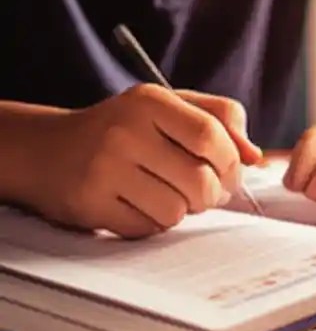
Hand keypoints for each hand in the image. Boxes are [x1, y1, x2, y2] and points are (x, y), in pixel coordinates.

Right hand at [32, 84, 262, 237]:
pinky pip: (148, 228)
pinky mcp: (89, 204)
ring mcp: (103, 170)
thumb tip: (255, 157)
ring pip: (177, 210)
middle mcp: (124, 132)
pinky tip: (140, 205)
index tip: (229, 170)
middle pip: (200, 181)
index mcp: (149, 102)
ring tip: (169, 195)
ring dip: (183, 210)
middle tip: (206, 191)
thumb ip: (220, 119)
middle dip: (213, 194)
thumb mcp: (168, 107)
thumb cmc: (123, 129)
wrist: (46, 150)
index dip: (231, 161)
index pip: (212, 137)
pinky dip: (154, 223)